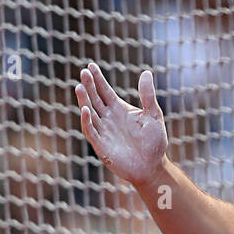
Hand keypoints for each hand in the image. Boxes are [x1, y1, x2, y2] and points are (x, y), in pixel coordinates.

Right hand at [75, 63, 167, 186]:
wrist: (152, 167)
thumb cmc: (154, 143)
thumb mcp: (153, 116)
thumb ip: (148, 96)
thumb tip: (147, 72)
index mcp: (118, 109)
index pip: (104, 91)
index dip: (97, 79)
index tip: (90, 66)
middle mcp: (108, 118)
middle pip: (94, 99)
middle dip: (88, 86)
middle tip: (84, 73)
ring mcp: (103, 131)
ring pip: (90, 113)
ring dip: (84, 101)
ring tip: (79, 87)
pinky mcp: (101, 146)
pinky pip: (91, 131)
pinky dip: (87, 121)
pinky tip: (85, 110)